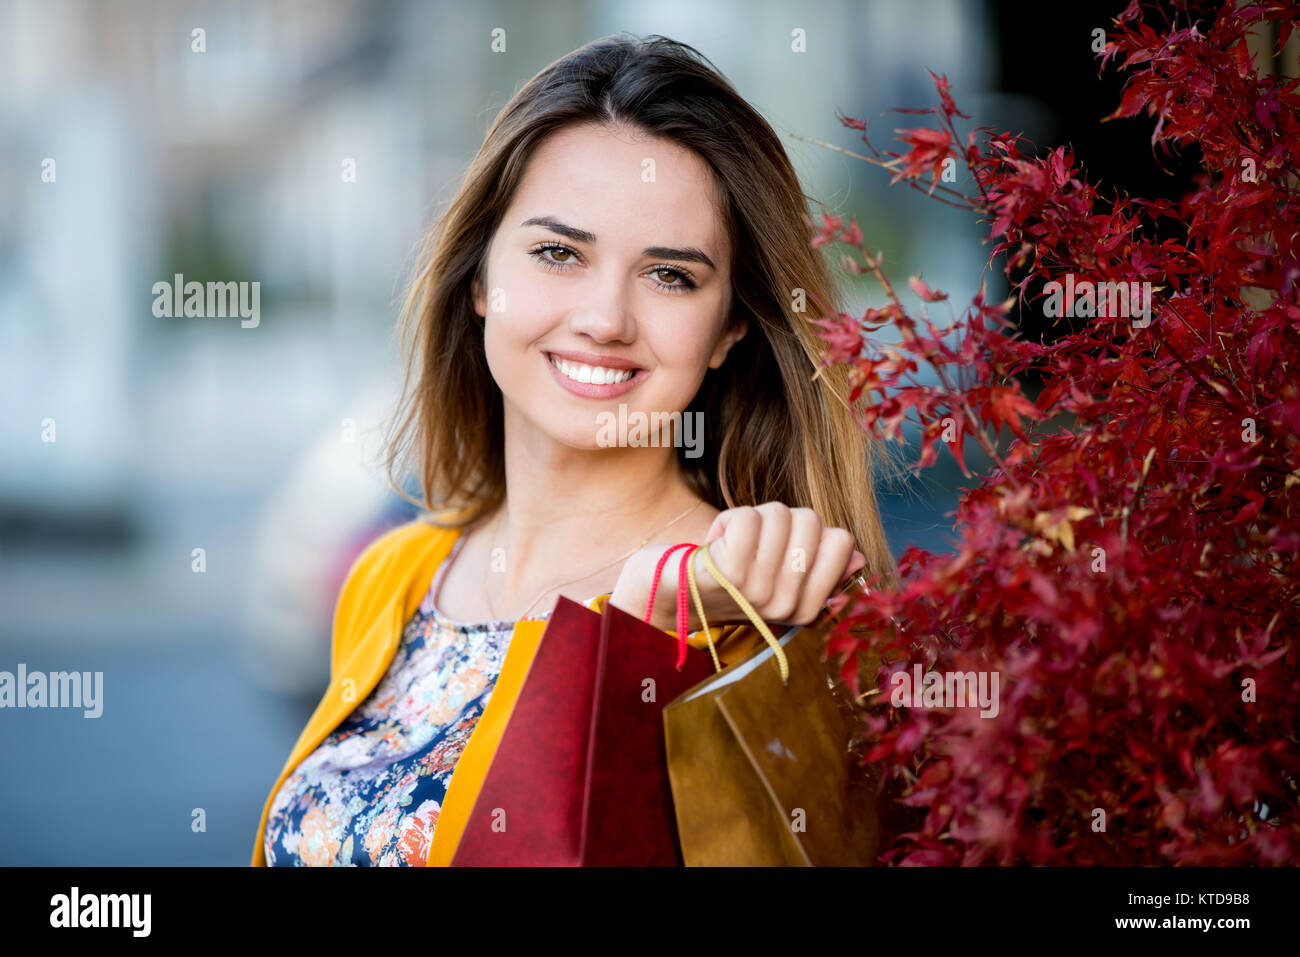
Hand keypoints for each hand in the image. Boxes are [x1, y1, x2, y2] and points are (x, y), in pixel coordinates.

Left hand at [608, 502, 866, 633]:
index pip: (843, 542)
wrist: (667, 598)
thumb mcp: (773, 576)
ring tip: (733, 542)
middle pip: (812, 522)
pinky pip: (750, 517)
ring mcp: (758, 591)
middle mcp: (785, 605)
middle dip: (780, 519)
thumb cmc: (723, 581)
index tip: (782, 548)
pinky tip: (716, 540)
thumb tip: (857, 557)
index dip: (813, 532)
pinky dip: (731, 519)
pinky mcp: (729, 574)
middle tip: (753, 541)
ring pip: (781, 514)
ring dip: (753, 517)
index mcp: (804, 608)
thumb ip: (815, 568)